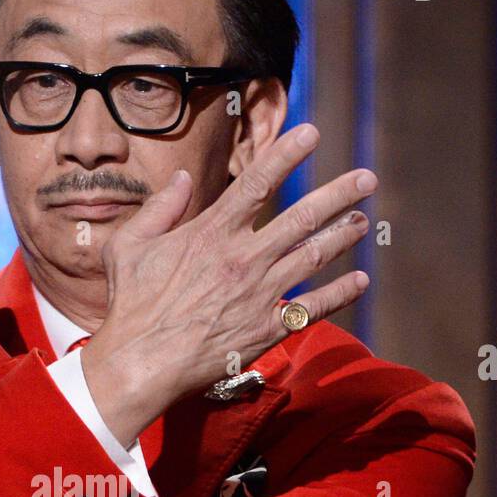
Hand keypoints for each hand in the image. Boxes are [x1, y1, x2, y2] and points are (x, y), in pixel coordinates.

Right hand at [80, 124, 374, 446]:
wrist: (140, 363)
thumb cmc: (130, 306)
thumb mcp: (129, 246)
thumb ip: (160, 208)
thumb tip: (185, 177)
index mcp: (210, 232)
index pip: (257, 182)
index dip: (287, 153)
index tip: (312, 132)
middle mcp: (243, 258)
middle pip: (302, 216)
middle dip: (339, 194)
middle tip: (366, 178)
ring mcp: (259, 294)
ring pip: (313, 256)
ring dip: (343, 236)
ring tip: (364, 221)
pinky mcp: (266, 329)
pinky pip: (312, 308)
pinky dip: (340, 294)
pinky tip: (361, 281)